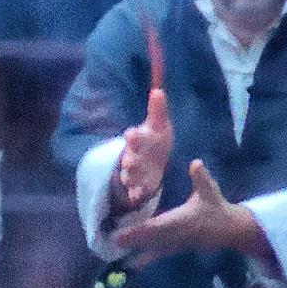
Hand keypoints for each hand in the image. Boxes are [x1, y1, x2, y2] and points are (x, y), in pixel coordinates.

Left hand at [112, 159, 273, 268]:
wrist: (231, 230)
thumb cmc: (218, 209)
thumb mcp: (211, 191)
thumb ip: (202, 178)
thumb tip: (196, 163)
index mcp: (181, 220)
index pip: (156, 226)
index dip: (139, 231)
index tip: (122, 233)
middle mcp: (176, 235)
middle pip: (150, 239)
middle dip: (132, 241)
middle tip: (111, 242)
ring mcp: (176, 243)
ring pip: (153, 248)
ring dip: (136, 251)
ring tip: (117, 254)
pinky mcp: (177, 247)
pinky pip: (159, 253)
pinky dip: (146, 258)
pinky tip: (134, 264)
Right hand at [114, 88, 171, 210]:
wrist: (151, 162)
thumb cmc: (155, 140)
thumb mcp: (159, 125)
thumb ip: (158, 110)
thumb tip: (159, 90)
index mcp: (139, 140)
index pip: (135, 137)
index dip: (133, 136)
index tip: (131, 133)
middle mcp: (134, 155)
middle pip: (130, 156)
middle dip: (129, 157)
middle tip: (128, 159)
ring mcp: (135, 172)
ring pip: (130, 174)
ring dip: (130, 176)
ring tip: (130, 177)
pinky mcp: (139, 185)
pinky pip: (136, 190)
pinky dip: (136, 194)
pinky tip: (137, 197)